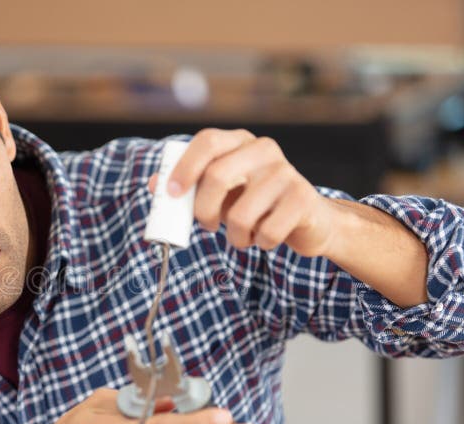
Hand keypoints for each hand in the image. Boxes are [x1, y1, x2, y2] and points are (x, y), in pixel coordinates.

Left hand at [154, 129, 335, 256]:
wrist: (309, 222)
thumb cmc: (255, 206)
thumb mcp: (221, 194)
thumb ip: (191, 188)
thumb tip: (155, 185)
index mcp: (240, 141)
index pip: (207, 141)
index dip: (185, 167)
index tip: (171, 193)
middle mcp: (264, 149)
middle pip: (217, 176)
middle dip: (203, 210)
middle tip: (206, 225)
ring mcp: (286, 172)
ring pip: (240, 214)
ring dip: (235, 237)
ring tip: (244, 235)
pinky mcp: (303, 198)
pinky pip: (267, 232)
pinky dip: (260, 243)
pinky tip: (266, 236)